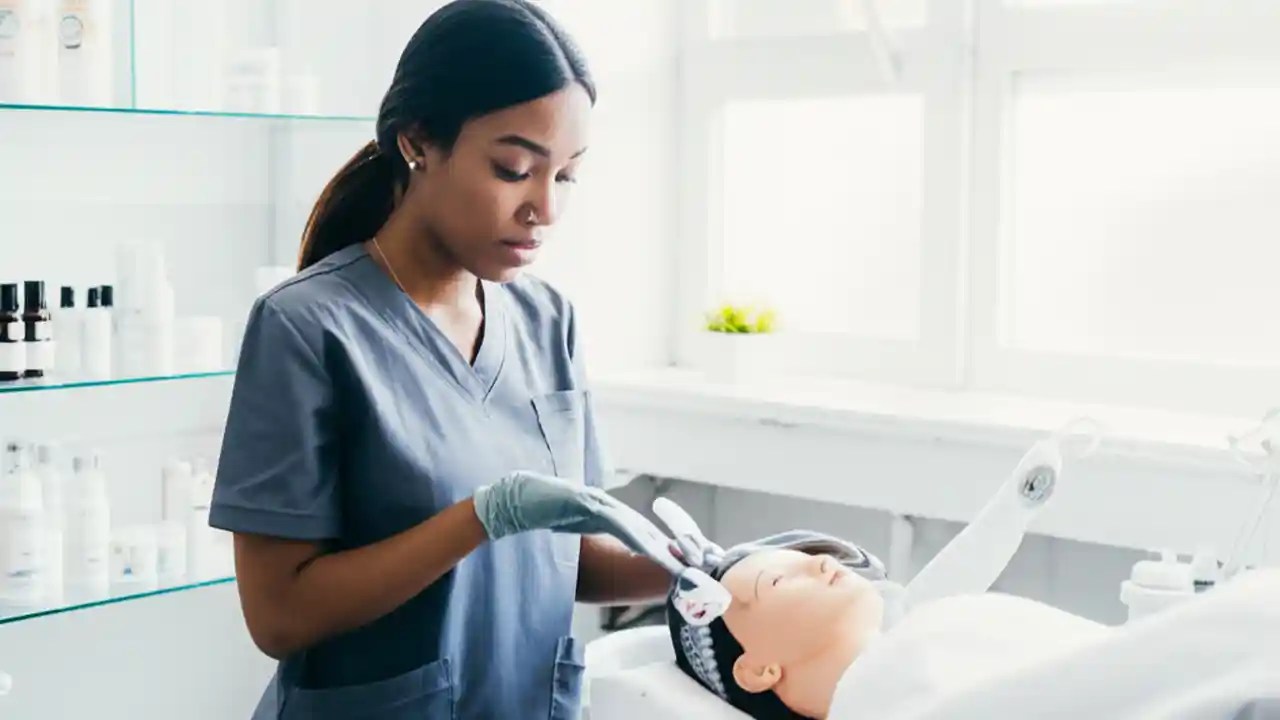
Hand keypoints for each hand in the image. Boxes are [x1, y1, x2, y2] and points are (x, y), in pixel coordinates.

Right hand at [473, 471, 684, 574]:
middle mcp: (604, 503)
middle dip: (665, 548)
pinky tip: (644, 547)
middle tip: (686, 567)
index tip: (675, 564)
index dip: (657, 546)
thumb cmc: (539, 510)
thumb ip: (588, 529)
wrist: (513, 498)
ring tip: (673, 563)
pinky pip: (613, 522)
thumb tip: (603, 543)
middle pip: (642, 528)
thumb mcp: (569, 524)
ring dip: (655, 545)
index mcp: (602, 511)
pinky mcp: (584, 502)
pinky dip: (631, 535)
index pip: (636, 531)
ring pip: (633, 525)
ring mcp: (594, 501)